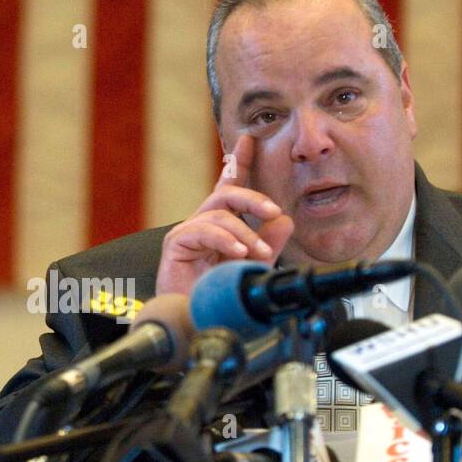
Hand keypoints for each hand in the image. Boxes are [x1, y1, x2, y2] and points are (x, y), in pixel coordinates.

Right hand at [154, 133, 294, 296]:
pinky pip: (204, 230)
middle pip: (226, 195)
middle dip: (253, 198)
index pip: (230, 190)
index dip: (239, 164)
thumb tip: (284, 220)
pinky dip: (225, 240)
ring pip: (220, 215)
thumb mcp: (253, 266)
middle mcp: (203, 225)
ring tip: (260, 255)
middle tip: (274, 210)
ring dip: (246, 234)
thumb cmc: (221, 297)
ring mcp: (187, 233)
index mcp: (220, 227)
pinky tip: (239, 254)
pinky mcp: (176, 244)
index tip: (249, 140)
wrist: (199, 322)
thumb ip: (268, 243)